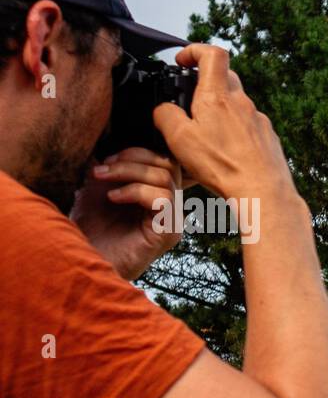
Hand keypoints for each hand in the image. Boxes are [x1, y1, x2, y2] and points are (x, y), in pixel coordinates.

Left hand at [70, 148, 183, 279]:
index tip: (105, 160)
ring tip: (102, 180)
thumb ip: (109, 167)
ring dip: (129, 173)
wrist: (84, 259)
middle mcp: (172, 208)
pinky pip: (163, 199)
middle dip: (131, 159)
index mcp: (159, 195)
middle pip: (168, 164)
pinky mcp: (168, 233)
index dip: (136, 152)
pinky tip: (113, 198)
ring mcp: (173, 221)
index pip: (164, 161)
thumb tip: (106, 138)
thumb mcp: (97, 188)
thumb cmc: (92, 229)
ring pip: (165, 179)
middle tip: (102, 170)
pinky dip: (135, 192)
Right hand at [154, 44, 296, 203]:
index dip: (195, 50)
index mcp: (218, 96)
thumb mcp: (179, 138)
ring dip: (220, 112)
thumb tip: (163, 109)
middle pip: (225, 78)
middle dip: (206, 84)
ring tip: (207, 136)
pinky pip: (249, 127)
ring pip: (237, 105)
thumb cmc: (224, 166)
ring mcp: (258, 120)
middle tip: (191, 102)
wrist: (263, 191)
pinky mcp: (268, 138)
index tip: (183, 61)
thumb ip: (165, 116)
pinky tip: (226, 153)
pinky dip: (235, 132)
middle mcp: (242, 103)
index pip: (212, 54)